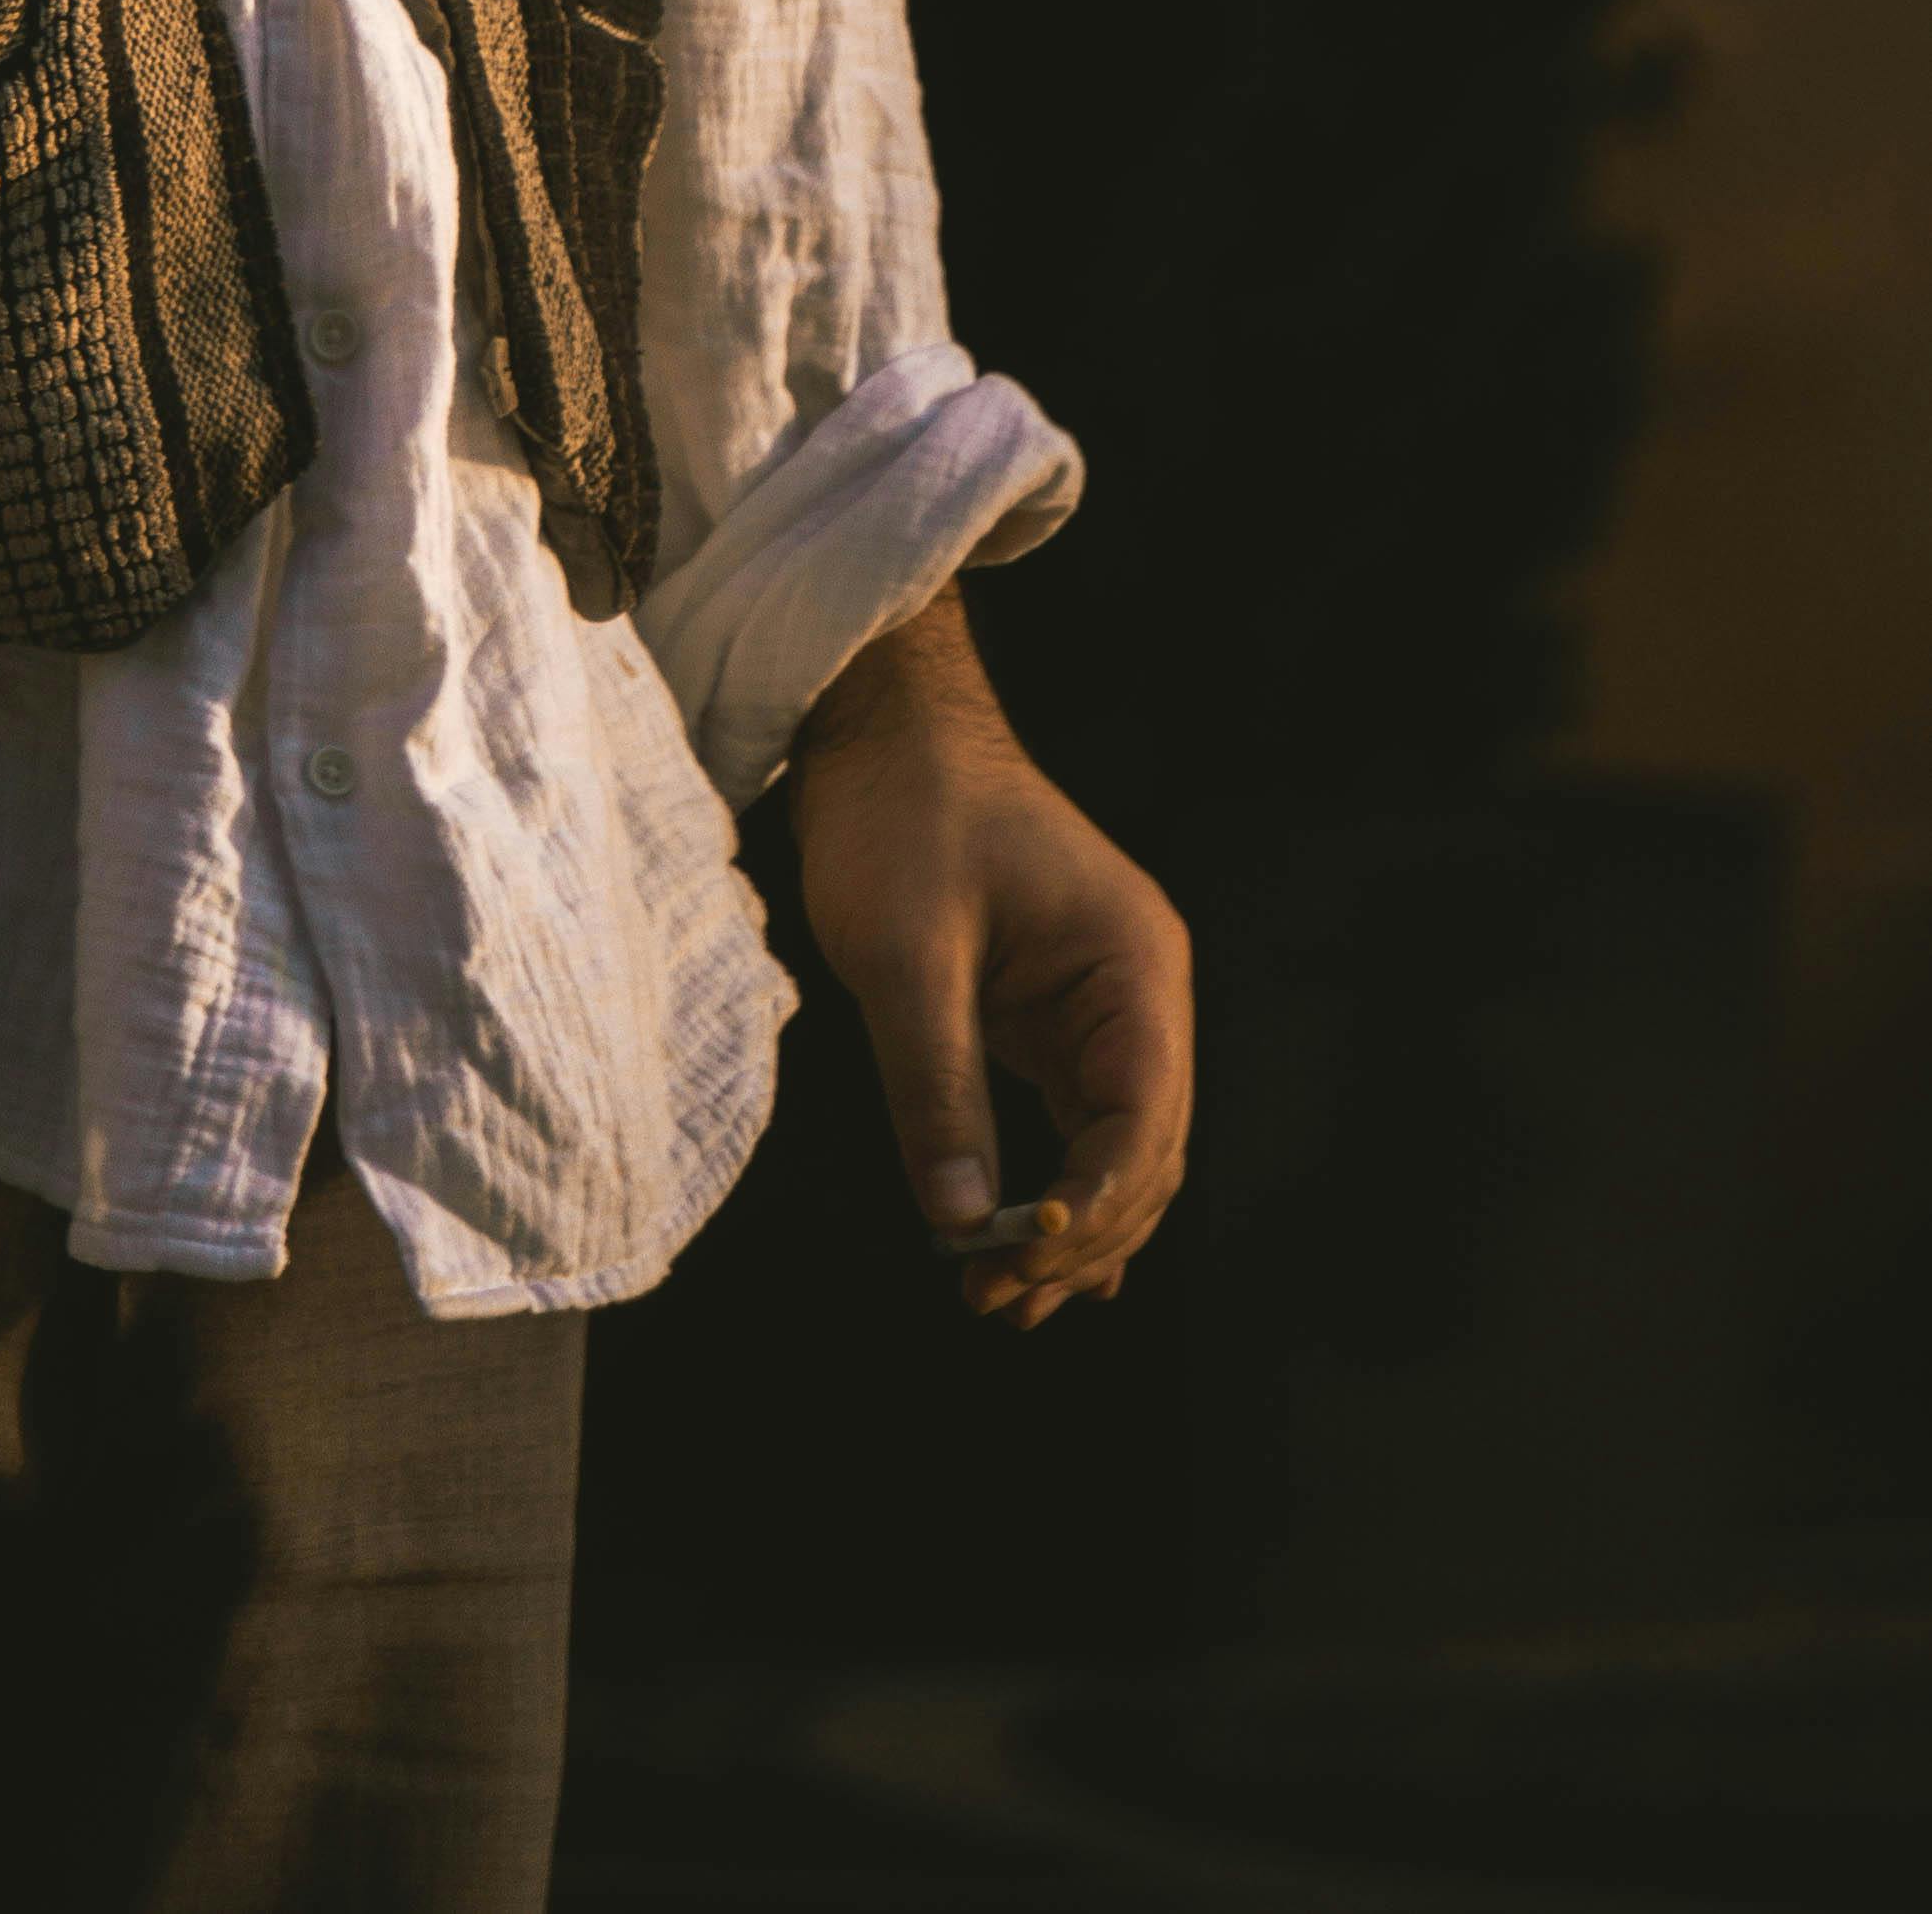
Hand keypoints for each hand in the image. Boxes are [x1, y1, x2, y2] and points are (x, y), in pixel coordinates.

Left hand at [789, 588, 1192, 1331]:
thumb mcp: (906, 952)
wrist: (881, 726)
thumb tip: (960, 1221)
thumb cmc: (902, 812)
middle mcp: (1140, 992)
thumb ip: (935, 1087)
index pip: (1144, 1121)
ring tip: (999, 1299)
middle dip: (1078, 1235)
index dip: (1089, 1208)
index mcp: (1135, 964)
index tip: (1011, 1258)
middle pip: (1145, 1153)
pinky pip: (1077, 1124)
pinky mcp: (1057, 1017)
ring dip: (1067, 1228)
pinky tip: (1025, 1254)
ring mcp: (1104, 1006)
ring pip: (1116, 1152)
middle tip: (993, 1298)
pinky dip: (1053, 1189)